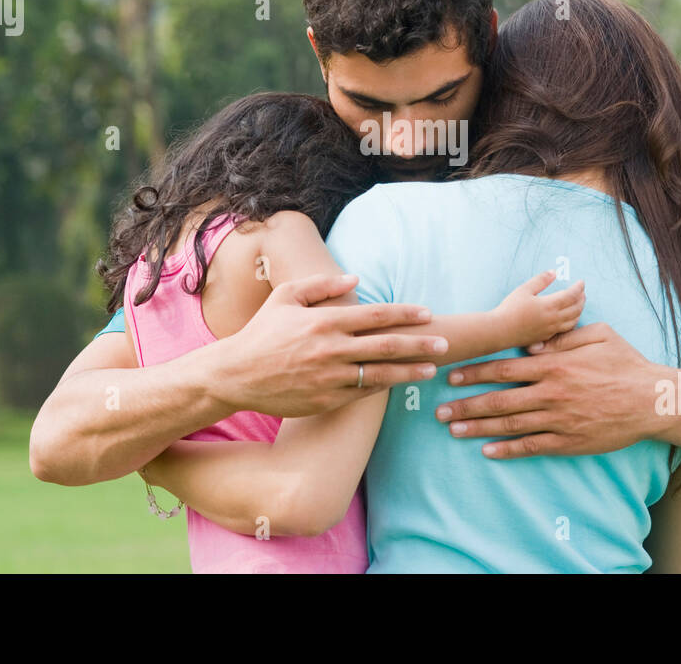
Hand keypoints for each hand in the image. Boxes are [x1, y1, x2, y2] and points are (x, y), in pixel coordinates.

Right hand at [204, 273, 446, 417]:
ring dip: (410, 372)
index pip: (376, 315)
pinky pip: (362, 393)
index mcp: (324, 321)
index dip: (405, 314)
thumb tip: (356, 280)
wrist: (235, 375)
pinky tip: (398, 382)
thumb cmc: (262, 332)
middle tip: (445, 344)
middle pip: (387, 346)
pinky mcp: (325, 401)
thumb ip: (322, 286)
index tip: (427, 314)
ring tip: (433, 370)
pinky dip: (383, 386)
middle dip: (420, 344)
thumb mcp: (286, 297)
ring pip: (381, 374)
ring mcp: (330, 378)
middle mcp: (331, 349)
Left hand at [433, 322, 670, 457]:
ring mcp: (558, 419)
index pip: (504, 367)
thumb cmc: (625, 362)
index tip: (451, 375)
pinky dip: (508, 449)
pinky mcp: (568, 441)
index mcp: (553, 364)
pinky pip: (532, 446)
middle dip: (465, 404)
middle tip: (439, 410)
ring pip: (510, 425)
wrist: (652, 400)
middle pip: (499, 399)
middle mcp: (550, 392)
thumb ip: (561, 337)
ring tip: (453, 430)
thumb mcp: (597, 334)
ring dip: (478, 427)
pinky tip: (487, 451)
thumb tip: (530, 342)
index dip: (475, 372)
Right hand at [491, 271, 584, 345]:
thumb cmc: (510, 309)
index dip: (579, 288)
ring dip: (579, 311)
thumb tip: (554, 272)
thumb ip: (541, 280)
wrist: (500, 331)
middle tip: (582, 291)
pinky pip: (565, 329)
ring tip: (579, 304)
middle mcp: (553, 319)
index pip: (571, 295)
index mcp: (549, 305)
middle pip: (576, 308)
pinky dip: (572, 321)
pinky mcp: (546, 336)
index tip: (581, 282)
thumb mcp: (524, 289)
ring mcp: (551, 329)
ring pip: (573, 321)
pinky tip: (569, 318)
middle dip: (582, 299)